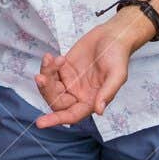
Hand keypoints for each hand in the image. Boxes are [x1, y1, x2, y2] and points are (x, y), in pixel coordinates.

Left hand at [33, 10, 150, 127]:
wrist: (113, 36)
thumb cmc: (119, 56)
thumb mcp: (117, 74)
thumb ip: (107, 93)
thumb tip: (99, 111)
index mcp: (90, 101)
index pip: (71, 115)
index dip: (56, 120)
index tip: (40, 123)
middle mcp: (78, 94)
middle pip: (55, 100)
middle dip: (46, 90)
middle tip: (41, 78)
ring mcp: (70, 81)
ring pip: (50, 86)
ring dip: (45, 74)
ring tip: (49, 60)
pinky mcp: (64, 68)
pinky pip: (50, 71)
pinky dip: (47, 65)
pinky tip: (50, 56)